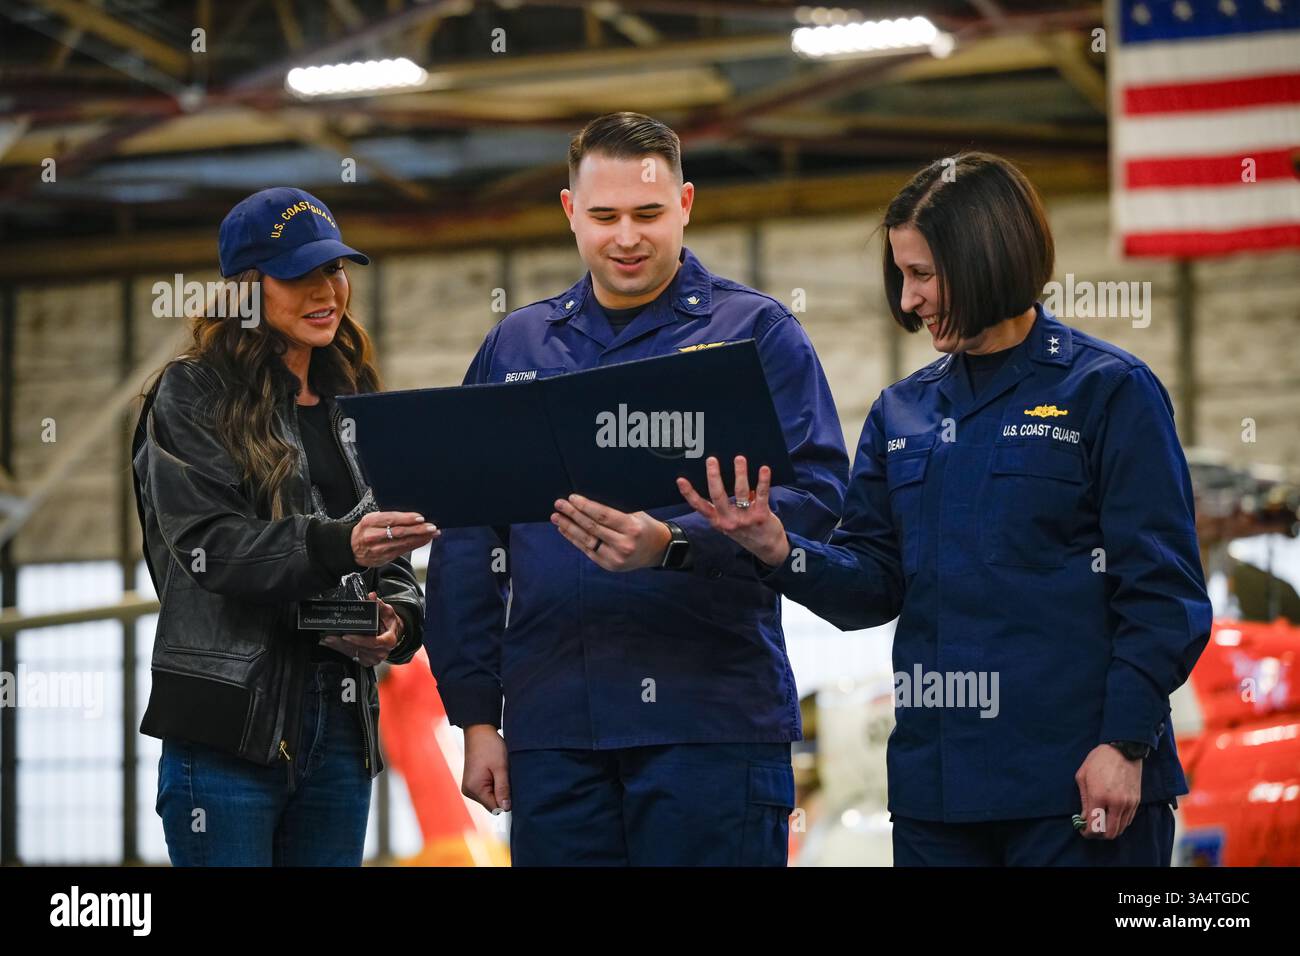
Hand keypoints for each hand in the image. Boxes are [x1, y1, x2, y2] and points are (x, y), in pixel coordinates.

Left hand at [318, 591, 400, 666]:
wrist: (394, 634)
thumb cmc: (390, 623)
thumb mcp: (387, 611)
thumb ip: (379, 604)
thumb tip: (371, 596)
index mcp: (388, 641)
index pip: (372, 642)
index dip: (358, 640)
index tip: (346, 635)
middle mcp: (382, 652)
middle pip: (360, 648)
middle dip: (343, 643)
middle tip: (330, 636)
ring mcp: (374, 658)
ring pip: (354, 653)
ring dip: (339, 647)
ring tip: (328, 639)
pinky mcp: (367, 660)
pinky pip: (352, 656)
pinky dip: (342, 650)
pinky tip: (333, 644)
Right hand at [351, 511, 438, 567]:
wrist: (350, 549)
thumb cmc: (365, 530)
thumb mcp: (371, 519)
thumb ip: (388, 517)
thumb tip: (412, 515)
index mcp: (370, 521)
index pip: (391, 519)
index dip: (407, 518)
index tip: (420, 518)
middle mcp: (373, 535)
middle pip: (399, 532)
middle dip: (418, 529)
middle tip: (431, 527)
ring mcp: (378, 548)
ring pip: (403, 542)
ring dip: (420, 538)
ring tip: (432, 533)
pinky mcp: (384, 557)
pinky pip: (403, 550)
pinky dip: (416, 545)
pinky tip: (424, 540)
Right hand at [462, 724, 510, 813]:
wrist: (479, 730)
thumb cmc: (490, 746)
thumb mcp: (501, 767)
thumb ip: (503, 789)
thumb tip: (506, 808)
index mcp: (474, 788)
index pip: (494, 808)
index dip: (506, 801)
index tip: (514, 789)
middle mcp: (468, 791)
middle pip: (492, 804)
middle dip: (502, 793)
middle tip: (507, 776)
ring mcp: (469, 787)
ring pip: (490, 797)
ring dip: (498, 788)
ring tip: (500, 772)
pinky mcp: (472, 782)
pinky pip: (486, 790)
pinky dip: (494, 784)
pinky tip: (496, 772)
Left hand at [551, 494, 671, 571]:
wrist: (658, 550)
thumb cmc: (645, 527)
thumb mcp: (636, 515)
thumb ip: (614, 513)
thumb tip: (585, 505)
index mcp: (632, 528)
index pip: (603, 515)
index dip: (585, 506)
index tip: (572, 498)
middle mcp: (624, 544)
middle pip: (592, 527)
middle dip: (573, 514)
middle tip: (559, 504)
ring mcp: (615, 557)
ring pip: (587, 540)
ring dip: (568, 527)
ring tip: (556, 517)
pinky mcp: (609, 565)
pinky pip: (587, 550)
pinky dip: (574, 539)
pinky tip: (565, 530)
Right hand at [677, 455, 789, 566]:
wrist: (768, 549)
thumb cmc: (747, 531)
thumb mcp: (729, 523)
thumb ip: (726, 506)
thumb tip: (725, 479)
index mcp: (718, 520)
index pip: (700, 506)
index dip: (689, 494)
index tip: (681, 480)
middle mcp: (729, 520)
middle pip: (718, 496)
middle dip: (714, 476)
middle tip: (711, 460)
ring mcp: (745, 518)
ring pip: (740, 492)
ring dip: (740, 473)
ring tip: (739, 459)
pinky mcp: (761, 515)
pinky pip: (762, 494)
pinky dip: (763, 480)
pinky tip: (764, 469)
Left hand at [1074, 744, 1142, 839]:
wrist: (1123, 749)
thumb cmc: (1098, 760)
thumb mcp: (1083, 777)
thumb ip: (1084, 801)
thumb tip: (1084, 819)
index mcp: (1099, 796)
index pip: (1094, 826)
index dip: (1087, 832)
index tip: (1082, 830)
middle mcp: (1116, 803)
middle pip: (1109, 833)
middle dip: (1098, 835)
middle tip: (1091, 829)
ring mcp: (1129, 803)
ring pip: (1121, 829)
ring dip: (1109, 830)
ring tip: (1101, 822)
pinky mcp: (1137, 801)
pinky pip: (1128, 820)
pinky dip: (1119, 823)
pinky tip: (1111, 815)